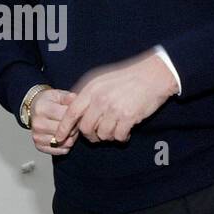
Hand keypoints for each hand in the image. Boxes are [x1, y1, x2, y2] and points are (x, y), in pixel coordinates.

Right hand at [29, 88, 78, 155]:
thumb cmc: (49, 102)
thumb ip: (67, 97)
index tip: (78, 115)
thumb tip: (74, 97)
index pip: (65, 116)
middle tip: (76, 124)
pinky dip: (65, 147)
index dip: (75, 117)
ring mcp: (37, 135)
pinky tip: (66, 139)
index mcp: (42, 108)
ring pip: (61, 142)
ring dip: (70, 138)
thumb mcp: (58, 95)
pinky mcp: (38, 145)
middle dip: (74, 128)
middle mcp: (37, 123)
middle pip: (63, 130)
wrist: (35, 109)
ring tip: (71, 131)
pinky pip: (57, 151)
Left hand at [54, 51, 178, 144]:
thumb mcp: (102, 79)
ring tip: (115, 130)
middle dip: (90, 136)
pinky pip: (119, 136)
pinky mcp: (128, 117)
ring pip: (102, 134)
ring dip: (108, 136)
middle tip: (97, 135)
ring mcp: (114, 109)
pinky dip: (122, 138)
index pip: (71, 112)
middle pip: (85, 128)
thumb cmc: (128, 77)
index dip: (63, 128)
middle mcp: (100, 99)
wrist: (154, 75)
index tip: (59, 138)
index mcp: (91, 89)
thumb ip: (87, 93)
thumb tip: (73, 109)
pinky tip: (126, 132)